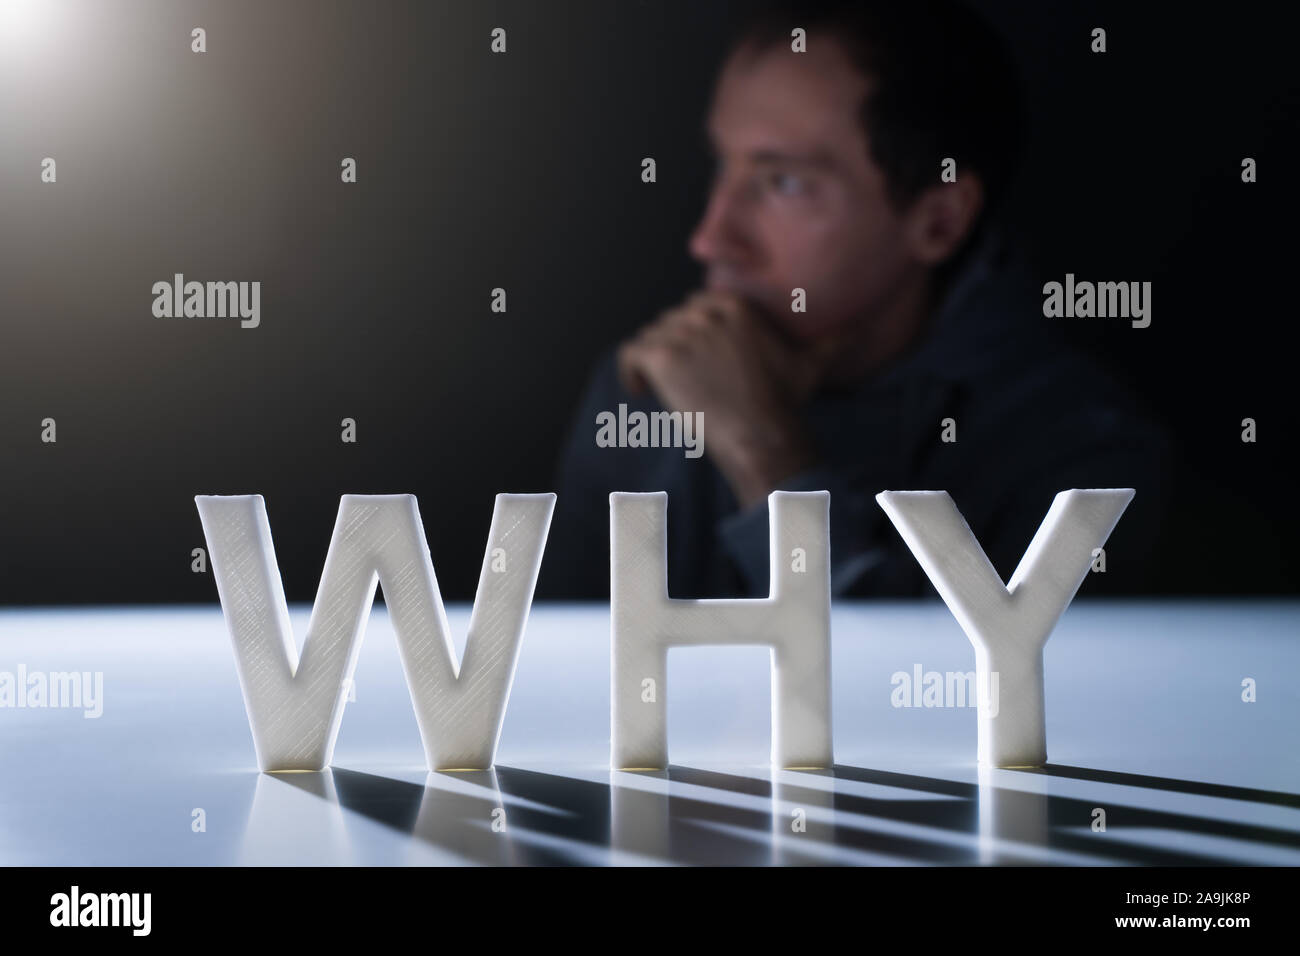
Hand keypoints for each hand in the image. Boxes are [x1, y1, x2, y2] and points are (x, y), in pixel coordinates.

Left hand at [616, 291, 833, 508]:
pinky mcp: (662, 357)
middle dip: (672, 347)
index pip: (697, 307)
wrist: (761, 433)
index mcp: (736, 305)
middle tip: (680, 380)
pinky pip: (631, 354)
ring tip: (663, 390)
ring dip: (653, 363)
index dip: (692, 333)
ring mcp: (682, 333)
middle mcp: (708, 312)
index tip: (696, 361)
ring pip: (651, 338)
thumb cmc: (783, 402)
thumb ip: (833, 339)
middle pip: (671, 321)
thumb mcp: (810, 363)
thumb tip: (862, 327)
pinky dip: (631, 372)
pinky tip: (641, 392)